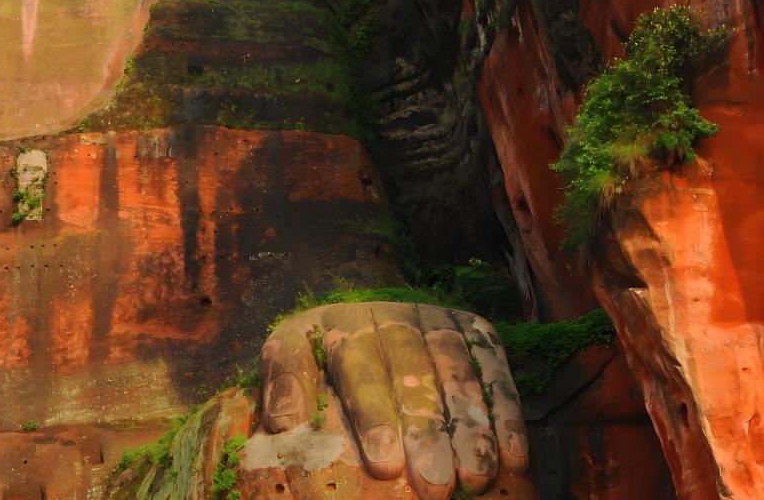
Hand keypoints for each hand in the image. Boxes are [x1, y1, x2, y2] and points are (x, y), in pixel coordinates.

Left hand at [260, 302, 528, 499]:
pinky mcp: (471, 327)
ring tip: (475, 477)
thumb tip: (285, 423)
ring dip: (470, 428)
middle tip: (433, 484)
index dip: (373, 415)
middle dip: (425, 431)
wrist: (352, 323)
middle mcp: (389, 315)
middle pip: (412, 372)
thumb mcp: (288, 358)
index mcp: (337, 323)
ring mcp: (433, 319)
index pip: (356, 366)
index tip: (385, 465)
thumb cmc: (316, 362)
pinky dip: (507, 413)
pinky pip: (493, 368)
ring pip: (456, 372)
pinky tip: (513, 457)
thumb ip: (283, 384)